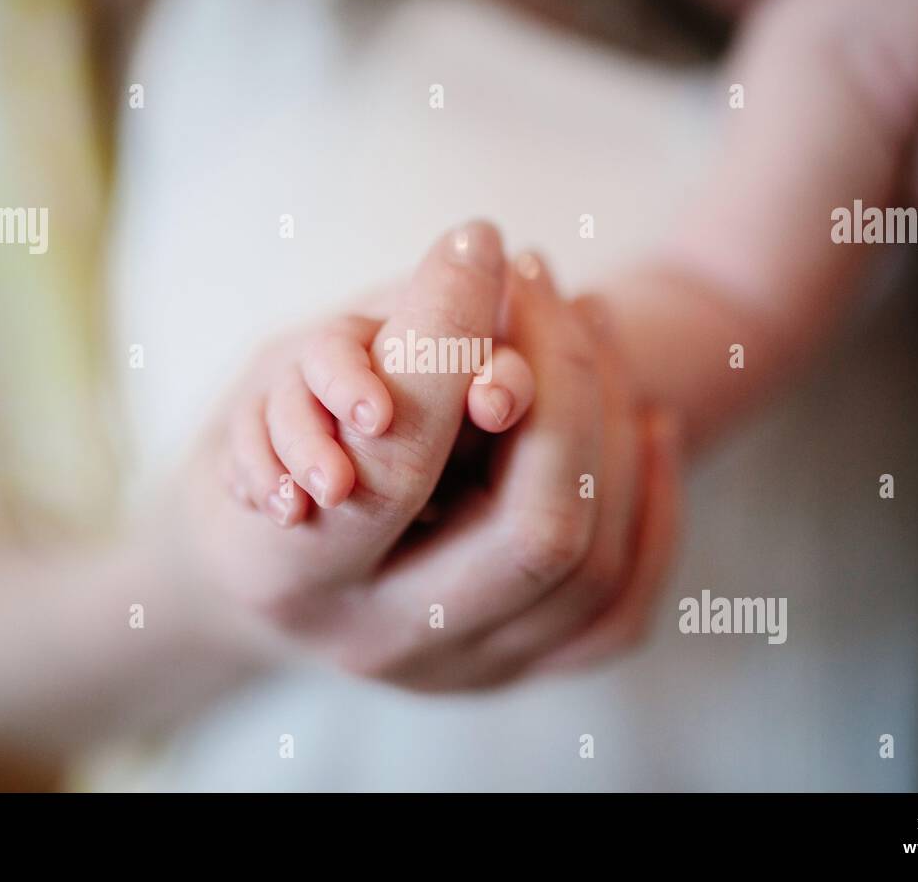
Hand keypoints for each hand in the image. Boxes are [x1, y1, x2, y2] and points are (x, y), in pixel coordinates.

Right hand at [163, 223, 681, 686]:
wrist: (263, 573)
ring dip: (616, 426)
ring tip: (591, 312)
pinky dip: (654, 511)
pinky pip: (621, 614)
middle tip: (538, 275)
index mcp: (290, 576)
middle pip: (533, 531)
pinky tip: (651, 421)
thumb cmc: (269, 453)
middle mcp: (380, 643)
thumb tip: (486, 255)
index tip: (477, 243)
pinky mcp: (516, 675)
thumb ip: (377, 340)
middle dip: (564, 382)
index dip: (450, 344)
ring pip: (594, 568)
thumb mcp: (280, 380)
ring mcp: (457, 674)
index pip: (400, 464)